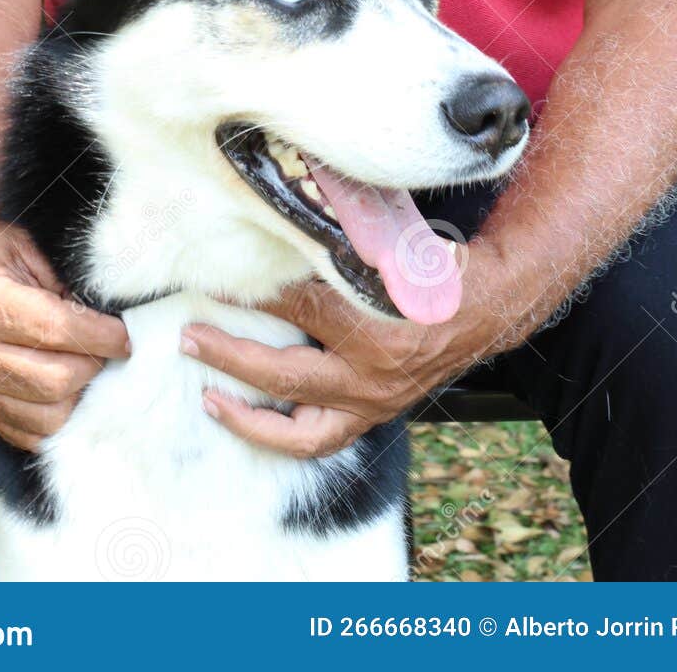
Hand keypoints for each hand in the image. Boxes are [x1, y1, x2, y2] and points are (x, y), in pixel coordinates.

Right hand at [0, 215, 129, 451]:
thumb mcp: (22, 247)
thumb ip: (61, 283)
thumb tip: (100, 319)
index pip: (56, 330)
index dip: (100, 336)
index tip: (125, 336)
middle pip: (54, 380)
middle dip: (93, 366)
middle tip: (106, 350)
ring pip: (43, 416)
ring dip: (77, 397)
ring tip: (86, 370)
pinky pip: (23, 433)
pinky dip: (53, 420)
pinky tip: (66, 394)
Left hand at [181, 269, 493, 459]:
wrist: (486, 306)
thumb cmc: (434, 272)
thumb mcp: (384, 251)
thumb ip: (331, 251)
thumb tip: (272, 237)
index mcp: (374, 327)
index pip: (297, 307)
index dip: (255, 290)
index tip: (217, 277)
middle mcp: (371, 375)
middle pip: (283, 373)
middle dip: (229, 354)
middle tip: (190, 334)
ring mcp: (373, 403)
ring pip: (300, 432)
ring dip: (249, 419)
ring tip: (210, 399)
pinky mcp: (374, 416)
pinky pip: (321, 439)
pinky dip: (284, 435)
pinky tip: (254, 420)